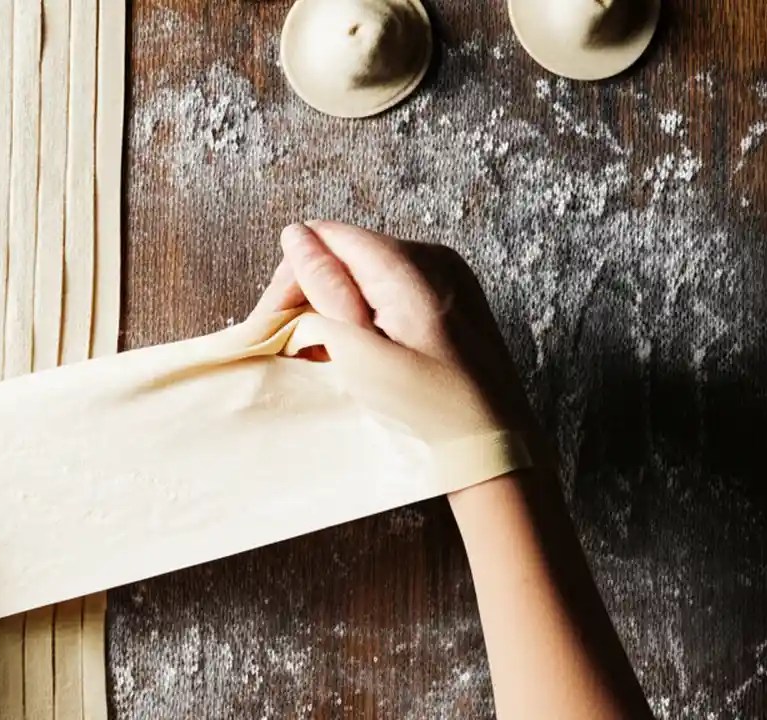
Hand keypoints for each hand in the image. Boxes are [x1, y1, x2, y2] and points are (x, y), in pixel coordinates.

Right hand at [254, 220, 535, 440]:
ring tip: (319, 354)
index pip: (326, 238)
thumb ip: (325, 288)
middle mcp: (431, 256)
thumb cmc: (426, 404)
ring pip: (367, 273)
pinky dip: (366, 314)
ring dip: (336, 306)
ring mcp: (447, 275)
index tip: (273, 326)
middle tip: (291, 346)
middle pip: (347, 253)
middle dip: (311, 294)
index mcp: (408, 264)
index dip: (291, 279)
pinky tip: (355, 350)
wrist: (493, 443)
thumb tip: (295, 236)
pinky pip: (393, 290)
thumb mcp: (362, 351)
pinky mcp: (453, 298)